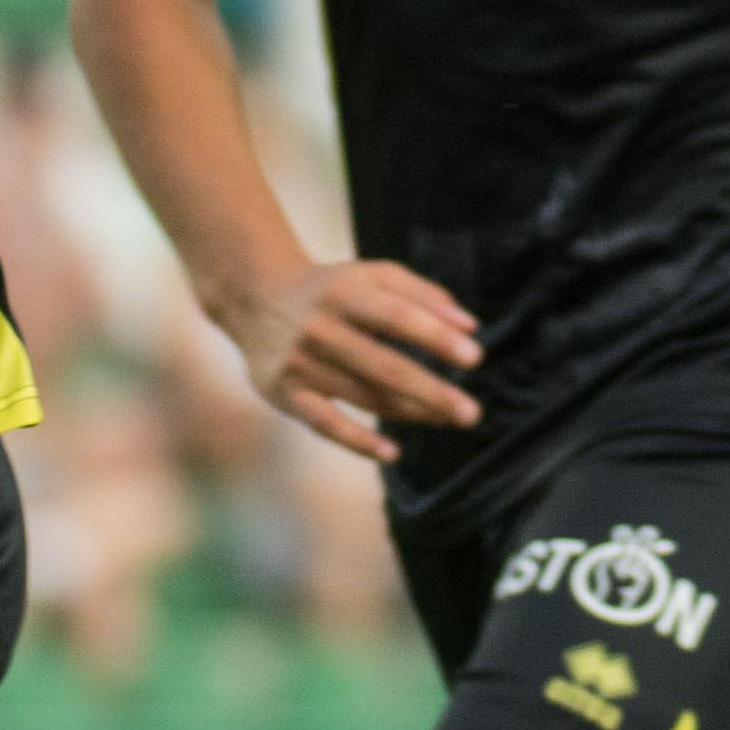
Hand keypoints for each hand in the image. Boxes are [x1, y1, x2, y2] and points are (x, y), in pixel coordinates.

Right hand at [213, 254, 482, 461]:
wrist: (254, 296)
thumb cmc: (332, 288)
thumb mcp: (373, 276)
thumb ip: (424, 296)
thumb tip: (472, 328)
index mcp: (346, 293)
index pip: (398, 317)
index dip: (435, 338)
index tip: (475, 357)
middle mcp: (321, 328)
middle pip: (383, 366)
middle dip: (431, 392)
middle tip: (471, 414)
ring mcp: (301, 362)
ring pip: (363, 396)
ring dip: (410, 413)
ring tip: (447, 420)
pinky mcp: (284, 392)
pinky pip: (325, 422)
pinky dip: (357, 441)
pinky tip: (392, 452)